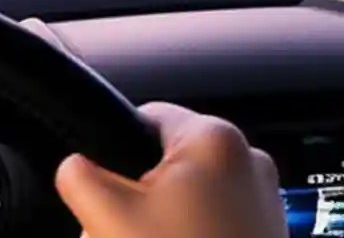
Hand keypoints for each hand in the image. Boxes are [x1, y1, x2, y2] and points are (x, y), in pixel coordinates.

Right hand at [56, 103, 286, 237]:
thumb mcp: (107, 215)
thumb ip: (78, 175)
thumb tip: (76, 166)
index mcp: (213, 138)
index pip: (144, 118)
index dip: (116, 154)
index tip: (109, 192)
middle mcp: (248, 160)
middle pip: (165, 164)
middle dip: (137, 198)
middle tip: (123, 234)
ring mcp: (264, 200)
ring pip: (187, 198)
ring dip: (159, 223)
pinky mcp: (267, 234)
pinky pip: (212, 224)